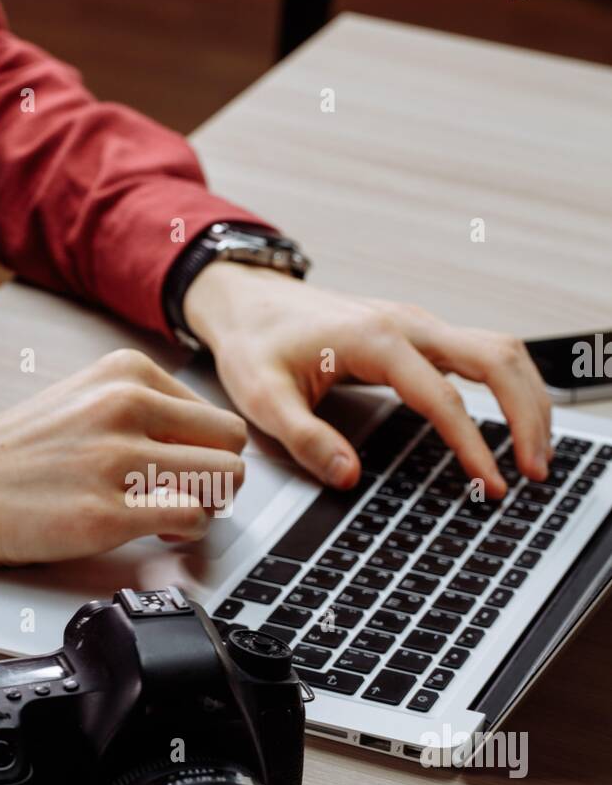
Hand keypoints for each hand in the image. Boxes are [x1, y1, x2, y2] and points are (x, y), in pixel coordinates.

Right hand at [0, 349, 245, 565]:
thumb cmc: (19, 452)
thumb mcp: (86, 397)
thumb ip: (147, 407)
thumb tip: (207, 439)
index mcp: (126, 372)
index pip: (215, 414)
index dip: (205, 450)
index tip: (177, 469)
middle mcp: (126, 406)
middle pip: (231, 445)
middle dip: (218, 478)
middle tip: (186, 494)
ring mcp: (117, 459)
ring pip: (223, 481)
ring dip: (207, 506)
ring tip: (170, 513)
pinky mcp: (108, 513)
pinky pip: (193, 519)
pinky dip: (187, 533)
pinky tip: (158, 532)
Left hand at [184, 262, 551, 497]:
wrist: (248, 301)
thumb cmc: (255, 344)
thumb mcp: (264, 399)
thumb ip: (305, 438)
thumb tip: (347, 476)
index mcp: (374, 339)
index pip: (442, 397)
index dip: (472, 445)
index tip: (489, 483)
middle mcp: (407, 324)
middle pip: (496, 359)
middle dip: (526, 415)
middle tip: (535, 471)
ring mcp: (418, 325)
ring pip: (499, 350)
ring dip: (528, 398)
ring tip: (535, 453)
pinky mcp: (420, 333)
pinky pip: (483, 352)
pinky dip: (509, 386)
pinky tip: (513, 421)